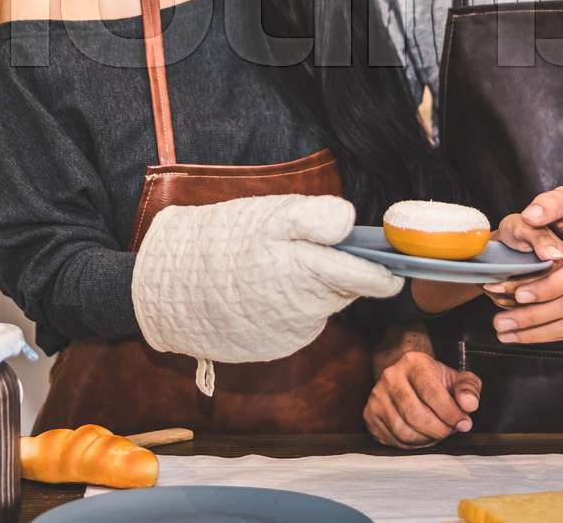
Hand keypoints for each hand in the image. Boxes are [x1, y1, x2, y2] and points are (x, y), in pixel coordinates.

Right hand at [132, 195, 402, 365]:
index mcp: (303, 269)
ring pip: (322, 307)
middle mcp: (302, 308)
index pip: (363, 275)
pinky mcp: (274, 347)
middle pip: (345, 291)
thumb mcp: (264, 215)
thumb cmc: (220, 242)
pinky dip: (294, 308)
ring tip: (282, 270)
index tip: (394, 268)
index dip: (382, 272)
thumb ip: (313, 217)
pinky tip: (268, 293)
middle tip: (319, 256)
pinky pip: (299, 324)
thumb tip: (351, 223)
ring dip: (316, 290)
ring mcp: (289, 332)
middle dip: (344, 275)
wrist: (168, 291)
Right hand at [364, 351, 482, 448]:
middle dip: (439, 430)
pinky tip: (421, 435)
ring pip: (403, 431)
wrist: (407, 377)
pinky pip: (393, 440)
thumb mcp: (457, 379)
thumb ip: (468, 389)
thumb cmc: (435, 380)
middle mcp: (391, 376)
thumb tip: (469, 405)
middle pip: (415, 415)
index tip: (464, 423)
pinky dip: (412, 444)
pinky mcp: (370, 415)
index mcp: (414, 363)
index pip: (432, 393)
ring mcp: (377, 396)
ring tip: (436, 432)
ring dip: (426, 439)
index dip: (451, 413)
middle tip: (450, 431)